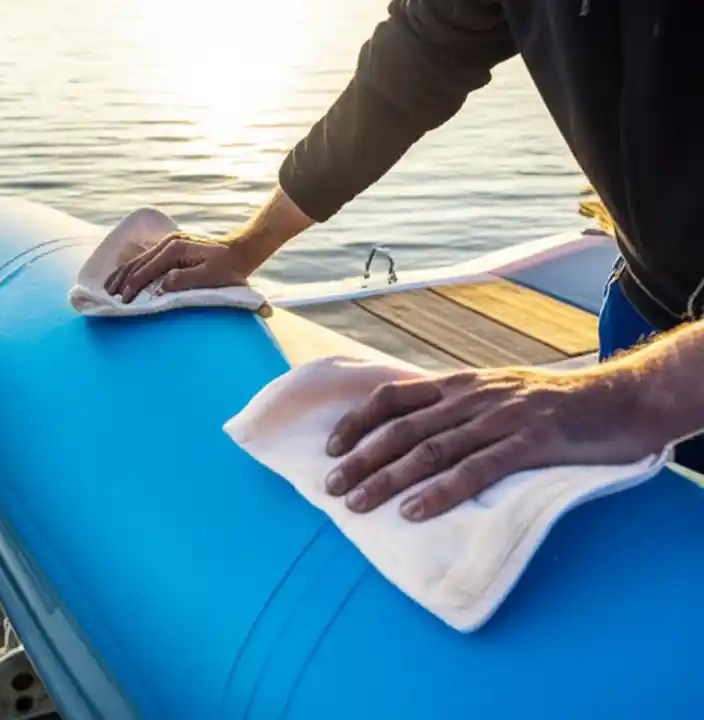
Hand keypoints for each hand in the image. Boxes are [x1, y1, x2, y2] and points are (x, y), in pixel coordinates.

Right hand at [104, 231, 255, 302]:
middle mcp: (169, 242)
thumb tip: (161, 286)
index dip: (133, 286)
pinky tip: (124, 276)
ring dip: (123, 273)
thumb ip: (184, 280)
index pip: (147, 270)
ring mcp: (169, 243)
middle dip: (122, 280)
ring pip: (139, 259)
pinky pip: (146, 258)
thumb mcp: (210, 277)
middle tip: (108, 296)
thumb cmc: (228, 268)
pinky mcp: (172, 247)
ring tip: (109, 287)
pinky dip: (133, 268)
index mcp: (175, 249)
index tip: (123, 301)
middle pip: (137, 262)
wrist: (241, 250)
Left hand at [324, 366, 661, 521]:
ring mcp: (501, 418)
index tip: (330, 449)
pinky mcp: (531, 442)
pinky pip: (477, 469)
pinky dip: (442, 491)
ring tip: (359, 505)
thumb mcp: (495, 394)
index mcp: (459, 385)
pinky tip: (416, 511)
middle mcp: (472, 397)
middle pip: (403, 429)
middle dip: (361, 459)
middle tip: (331, 488)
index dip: (357, 422)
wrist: (621, 399)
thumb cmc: (552, 405)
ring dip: (389, 479)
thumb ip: (455, 409)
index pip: (393, 397)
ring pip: (431, 450)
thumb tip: (410, 435)